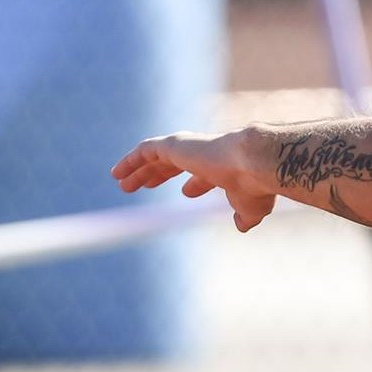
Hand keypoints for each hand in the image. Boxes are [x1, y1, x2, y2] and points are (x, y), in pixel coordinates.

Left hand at [112, 129, 276, 231]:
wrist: (252, 163)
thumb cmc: (253, 186)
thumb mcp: (250, 207)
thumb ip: (244, 215)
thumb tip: (242, 226)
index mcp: (223, 168)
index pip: (206, 174)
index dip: (197, 184)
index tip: (187, 192)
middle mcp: (205, 156)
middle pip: (177, 164)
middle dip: (160, 175)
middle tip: (145, 186)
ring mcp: (188, 149)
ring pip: (157, 157)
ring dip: (139, 170)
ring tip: (121, 183)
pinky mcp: (173, 145)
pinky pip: (145, 150)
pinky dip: (130, 160)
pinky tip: (117, 172)